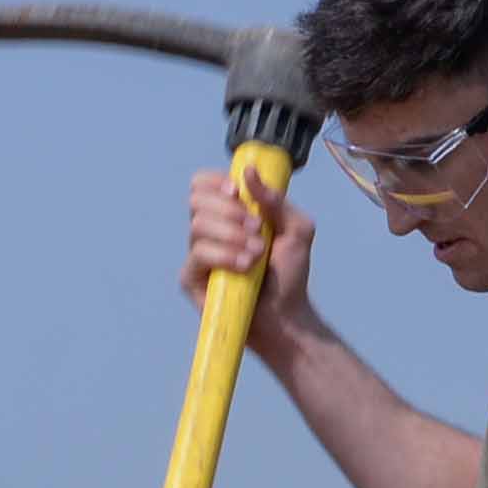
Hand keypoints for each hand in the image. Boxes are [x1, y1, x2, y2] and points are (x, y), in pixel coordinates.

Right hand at [185, 163, 318, 356]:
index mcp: (229, 212)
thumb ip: (276, 200)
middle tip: (257, 230)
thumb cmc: (290, 274)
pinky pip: (198, 255)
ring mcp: (198, 254)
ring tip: (257, 255)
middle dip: (230, 211)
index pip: (204, 184)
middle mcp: (209, 230)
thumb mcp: (297, 229)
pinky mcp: (191, 278)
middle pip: (197, 200)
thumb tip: (248, 173)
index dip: (215, 182)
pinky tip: (245, 268)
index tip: (237, 192)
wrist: (286, 315)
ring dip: (233, 236)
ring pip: (198, 226)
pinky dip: (224, 257)